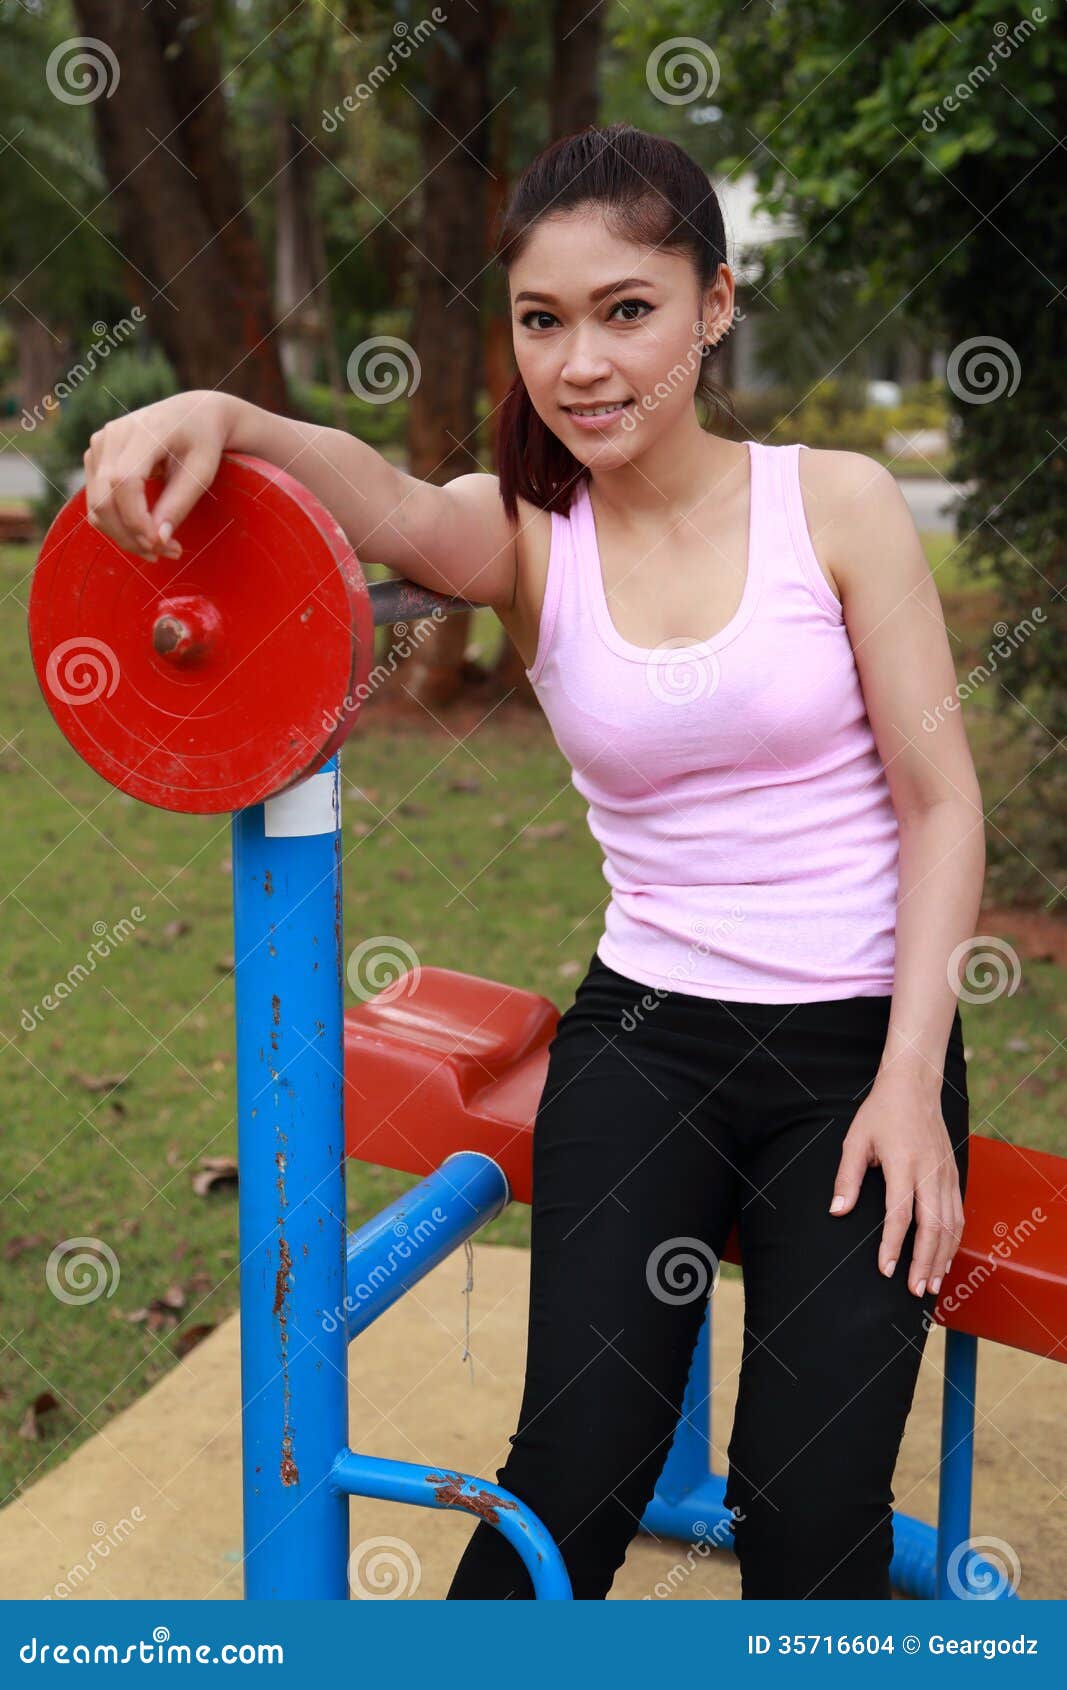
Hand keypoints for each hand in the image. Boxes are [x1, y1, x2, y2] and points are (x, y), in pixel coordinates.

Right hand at [81, 390, 235, 562]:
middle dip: (131, 535)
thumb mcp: (201, 473)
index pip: (125, 482)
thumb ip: (178, 504)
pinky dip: (116, 524)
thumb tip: (157, 540)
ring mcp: (99, 444)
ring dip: (123, 536)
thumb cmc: (202, 442)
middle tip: (165, 553)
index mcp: (143, 431)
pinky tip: (143, 535)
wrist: (193, 413)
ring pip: (97, 505)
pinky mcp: (95, 456)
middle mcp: (112, 435)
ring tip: (159, 548)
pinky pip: (97, 501)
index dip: (137, 520)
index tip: (161, 545)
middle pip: (105, 498)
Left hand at [828, 1069, 964, 1297]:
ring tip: (932, 1286)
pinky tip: (945, 1259)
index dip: (892, 1244)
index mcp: (904, 1164)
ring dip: (943, 1258)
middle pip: (932, 1227)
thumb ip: (847, 1177)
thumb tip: (837, 1210)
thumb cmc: (881, 1113)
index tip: (885, 1269)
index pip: (900, 1214)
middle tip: (916, 1291)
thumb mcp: (856, 1140)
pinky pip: (958, 1214)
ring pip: (950, 1224)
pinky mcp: (953, 1174)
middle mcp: (930, 1172)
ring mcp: (946, 1174)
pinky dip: (954, 1240)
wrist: (915, 1087)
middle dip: (925, 1262)